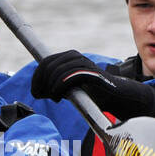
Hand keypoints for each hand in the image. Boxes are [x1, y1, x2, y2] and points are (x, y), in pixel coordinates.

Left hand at [31, 50, 154, 119]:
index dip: (37, 76)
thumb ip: (57, 86)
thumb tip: (38, 90)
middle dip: (40, 81)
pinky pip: (72, 76)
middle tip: (39, 96)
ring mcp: (86, 64)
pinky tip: (58, 96)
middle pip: (50, 64)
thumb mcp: (72, 89)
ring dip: (50, 85)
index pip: (47, 61)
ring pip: (59, 69)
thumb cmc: (96, 94)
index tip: (34, 91)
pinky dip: (61, 85)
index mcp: (71, 58)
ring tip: (52, 97)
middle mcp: (77, 57)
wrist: (120, 97)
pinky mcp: (94, 74)